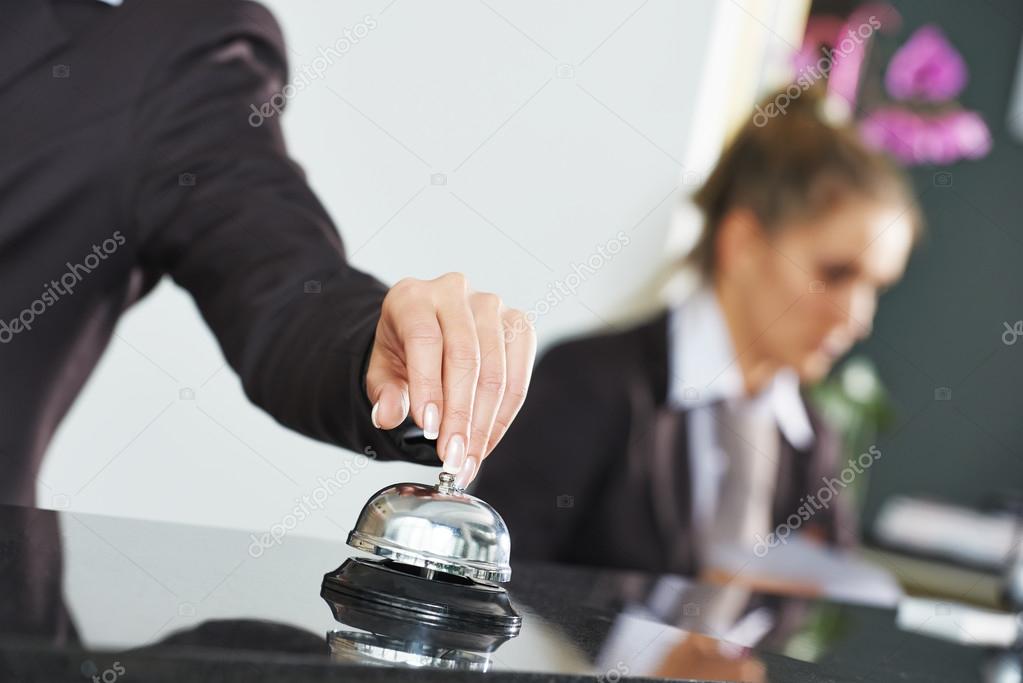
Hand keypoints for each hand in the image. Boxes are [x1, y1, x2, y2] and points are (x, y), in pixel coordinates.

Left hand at [365, 273, 536, 486]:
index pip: (424, 339)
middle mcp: (454, 292)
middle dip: (460, 416)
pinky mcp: (518, 323)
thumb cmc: (404, 351)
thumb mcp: (382, 371)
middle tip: (452, 456)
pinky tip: (487, 440)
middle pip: (465, 357)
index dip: (428, 387)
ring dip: (484, 423)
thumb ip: (383, 393)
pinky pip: (519, 375)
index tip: (429, 430)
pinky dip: (504, 415)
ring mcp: (491, 306)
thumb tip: (387, 416)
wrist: (428, 332)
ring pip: (495, 370)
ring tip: (469, 457)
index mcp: (412, 297)